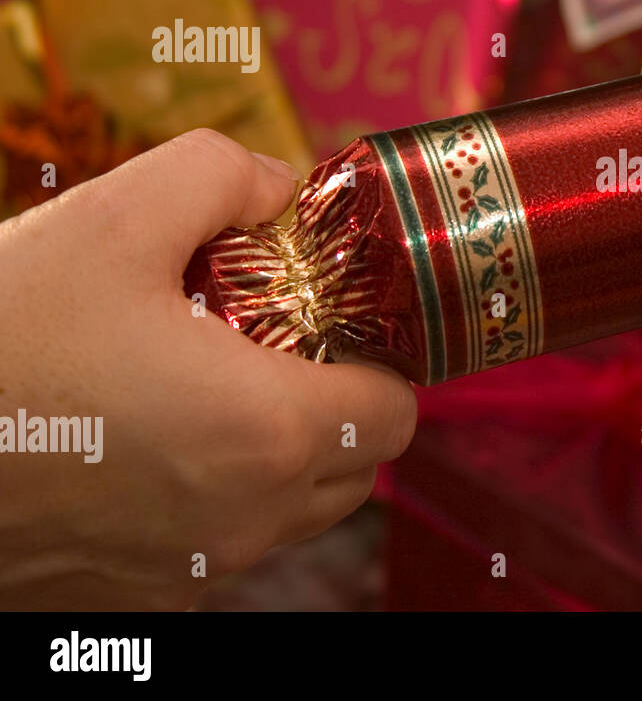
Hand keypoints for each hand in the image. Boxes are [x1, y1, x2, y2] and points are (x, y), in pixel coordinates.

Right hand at [0, 129, 416, 608]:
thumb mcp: (109, 219)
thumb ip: (220, 176)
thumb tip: (277, 185)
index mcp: (267, 433)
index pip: (395, 411)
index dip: (375, 358)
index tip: (329, 323)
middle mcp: (247, 522)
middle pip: (356, 465)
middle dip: (335, 400)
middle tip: (273, 345)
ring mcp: (192, 574)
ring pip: (294, 512)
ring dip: (280, 451)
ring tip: (206, 387)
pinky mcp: (136, 601)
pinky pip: (220, 546)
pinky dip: (214, 497)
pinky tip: (146, 444)